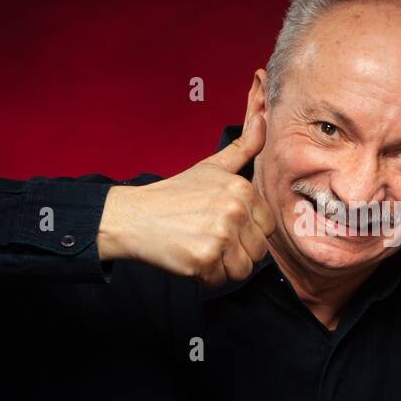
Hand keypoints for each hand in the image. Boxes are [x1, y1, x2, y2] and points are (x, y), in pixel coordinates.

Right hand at [97, 113, 277, 286]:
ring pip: (243, 270)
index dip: (246, 232)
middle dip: (236, 252)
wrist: (134, 216)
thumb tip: (264, 118)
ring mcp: (220, 235)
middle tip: (209, 238)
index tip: (222, 225)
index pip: (266, 227)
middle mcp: (235, 210)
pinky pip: (220, 281)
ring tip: (201, 248)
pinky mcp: (204, 259)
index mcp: (242, 189)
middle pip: (258, 252)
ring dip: (223, 267)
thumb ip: (243, 148)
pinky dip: (205, 278)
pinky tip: (190, 258)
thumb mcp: (211, 167)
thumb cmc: (175, 194)